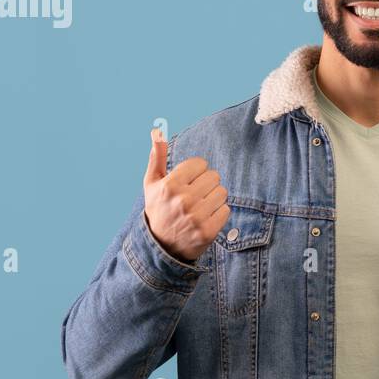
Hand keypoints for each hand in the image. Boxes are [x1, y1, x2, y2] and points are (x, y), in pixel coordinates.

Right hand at [142, 128, 229, 263]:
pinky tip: (205, 218)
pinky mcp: (208, 231)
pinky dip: (218, 213)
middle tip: (195, 196)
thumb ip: (157, 156)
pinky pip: (226, 210)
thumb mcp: (151, 183)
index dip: (196, 172)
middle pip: (214, 177)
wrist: (160, 246)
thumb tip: (157, 131)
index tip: (188, 183)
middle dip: (206, 185)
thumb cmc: (158, 209)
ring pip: (222, 193)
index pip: (201, 164)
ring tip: (200, 207)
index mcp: (170, 185)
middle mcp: (183, 200)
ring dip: (214, 199)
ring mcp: (196, 216)